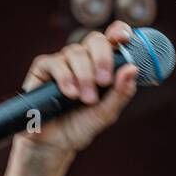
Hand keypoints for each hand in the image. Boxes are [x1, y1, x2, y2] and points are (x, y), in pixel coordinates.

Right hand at [16, 21, 139, 157]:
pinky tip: (70, 94)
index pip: (112, 39)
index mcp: (102, 65)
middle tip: (104, 82)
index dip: (119, 32)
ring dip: (84, 76)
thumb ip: (121, 93)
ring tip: (86, 99)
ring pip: (75, 52)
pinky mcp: (43, 68)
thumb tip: (132, 68)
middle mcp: (83, 59)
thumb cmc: (81, 125)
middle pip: (95, 40)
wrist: (55, 143)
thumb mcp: (106, 113)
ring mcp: (63, 62)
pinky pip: (55, 63)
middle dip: (102, 58)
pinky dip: (65, 77)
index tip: (124, 38)